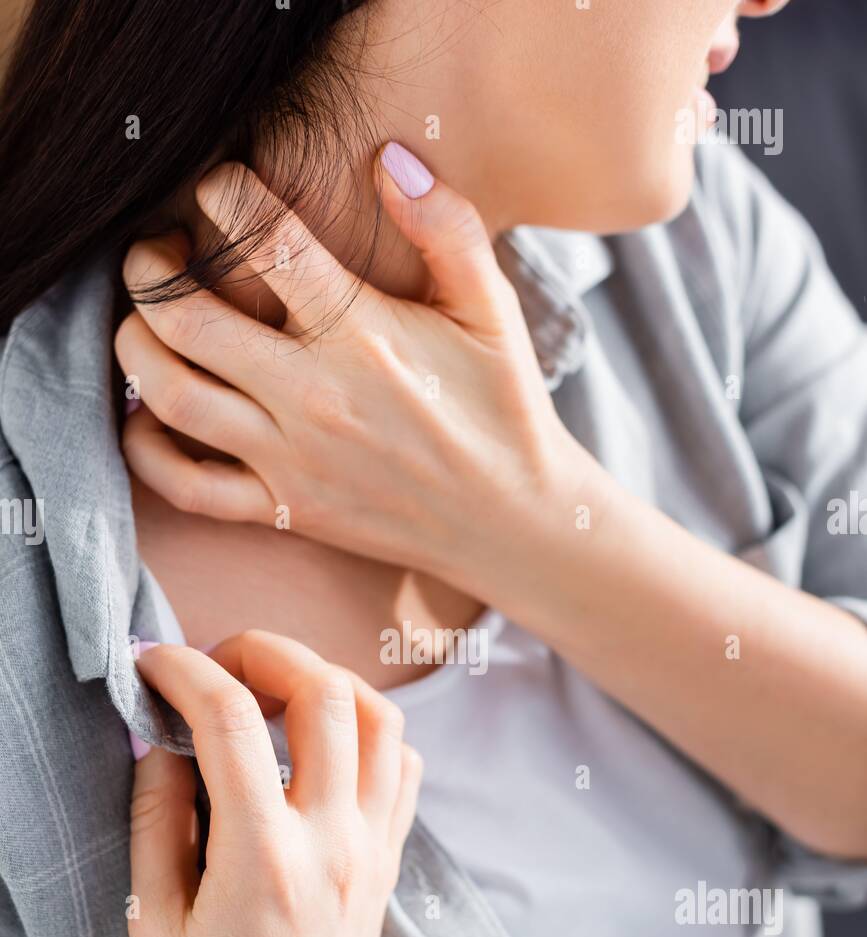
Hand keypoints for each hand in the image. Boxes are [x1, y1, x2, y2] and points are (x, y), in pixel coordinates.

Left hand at [116, 146, 583, 586]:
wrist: (514, 522)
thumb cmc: (504, 409)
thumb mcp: (493, 310)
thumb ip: (446, 227)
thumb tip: (388, 158)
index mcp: (365, 337)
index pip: (266, 241)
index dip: (224, 194)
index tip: (218, 184)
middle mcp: (316, 398)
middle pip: (187, 317)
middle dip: (150, 267)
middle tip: (154, 249)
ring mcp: (292, 460)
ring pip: (171, 395)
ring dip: (135, 346)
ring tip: (142, 319)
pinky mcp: (285, 510)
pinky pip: (188, 486)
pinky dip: (146, 450)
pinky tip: (144, 414)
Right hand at [129, 631, 420, 936]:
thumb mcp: (153, 918)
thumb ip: (157, 814)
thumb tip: (164, 736)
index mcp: (263, 859)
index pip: (230, 718)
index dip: (184, 669)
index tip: (152, 663)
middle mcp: (333, 844)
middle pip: (325, 691)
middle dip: (264, 650)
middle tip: (216, 665)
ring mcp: (372, 853)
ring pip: (381, 717)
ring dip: (326, 680)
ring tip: (271, 692)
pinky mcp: (388, 867)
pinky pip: (402, 766)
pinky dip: (369, 730)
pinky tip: (322, 745)